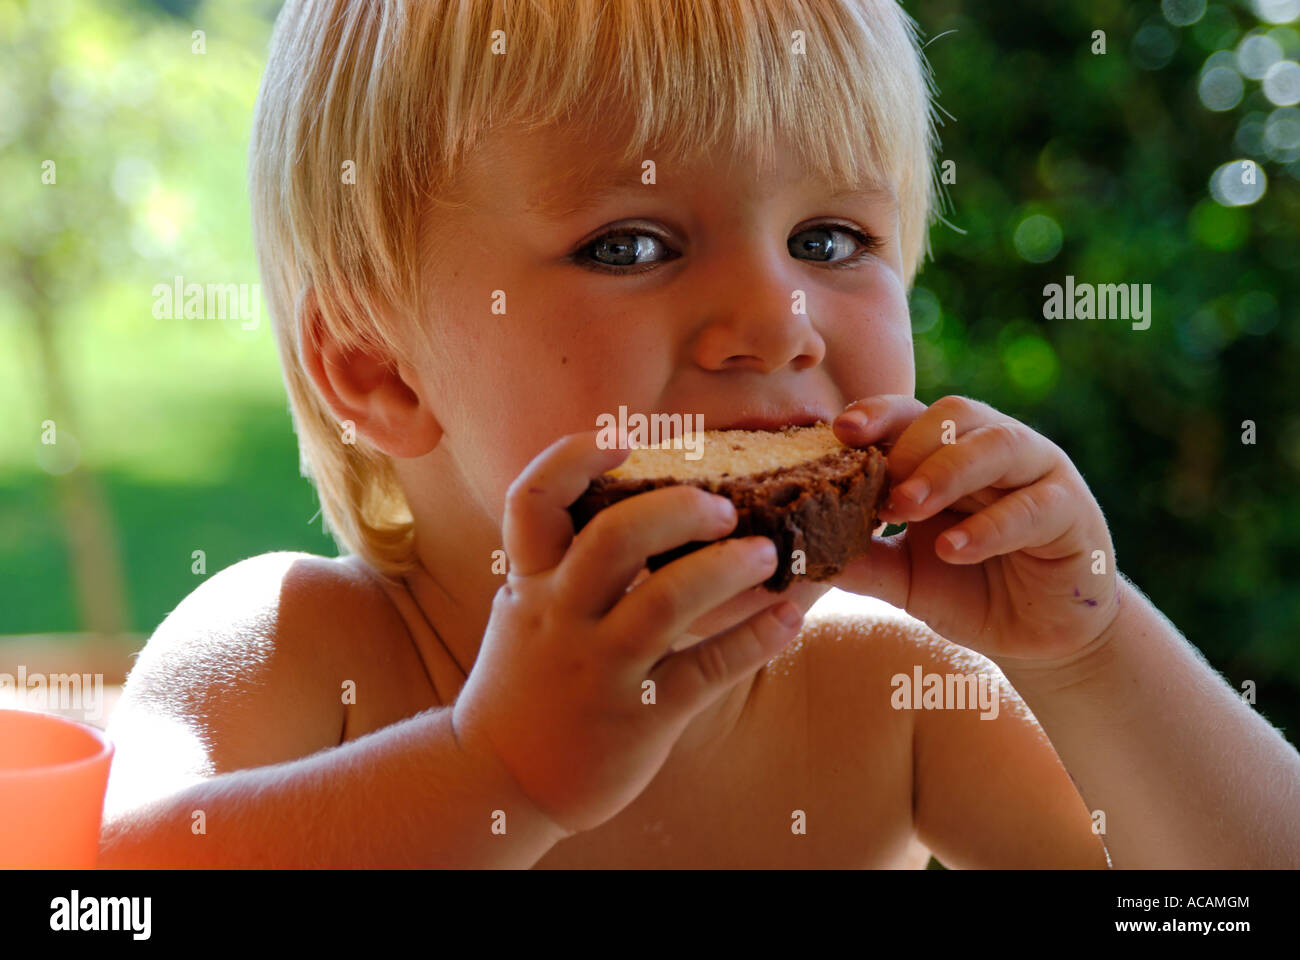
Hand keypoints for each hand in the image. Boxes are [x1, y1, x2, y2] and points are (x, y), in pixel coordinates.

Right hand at [451, 429, 806, 836]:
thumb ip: (566, 563)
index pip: (535, 498)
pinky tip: (790, 618)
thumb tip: (643, 505)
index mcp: (530, 580)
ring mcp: (597, 669)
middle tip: (724, 505)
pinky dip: (755, 641)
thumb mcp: (527, 610)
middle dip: (678, 508)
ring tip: (769, 553)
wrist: (496, 780)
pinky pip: (704, 671)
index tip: (626, 436)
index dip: (577, 457)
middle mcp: (559, 616)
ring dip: (726, 569)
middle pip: (614, 538)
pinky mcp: (636, 718)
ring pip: (665, 602)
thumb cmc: (527, 680)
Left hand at [828, 394, 1123, 665]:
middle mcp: (996, 449)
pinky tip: (954, 550)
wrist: (1038, 636)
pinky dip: (990, 526)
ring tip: (906, 508)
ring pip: (998, 444)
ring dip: (947, 471)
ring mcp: (1039, 474)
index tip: (841, 431)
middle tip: (878, 491)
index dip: (878, 414)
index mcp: (950, 452)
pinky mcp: (1072, 512)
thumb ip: (863, 560)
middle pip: (955, 413)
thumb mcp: (904, 576)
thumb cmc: (969, 589)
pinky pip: (1033, 506)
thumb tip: (804, 550)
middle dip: (910, 445)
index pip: (911, 413)